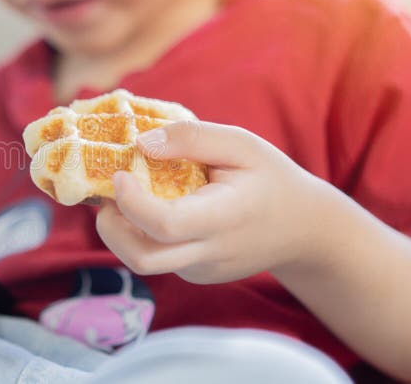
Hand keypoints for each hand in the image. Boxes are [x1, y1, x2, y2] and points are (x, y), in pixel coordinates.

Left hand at [96, 120, 338, 283]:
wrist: (304, 230)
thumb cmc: (270, 178)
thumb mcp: (241, 144)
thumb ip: (192, 138)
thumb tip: (141, 143)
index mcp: (224, 218)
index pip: (166, 225)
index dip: (132, 202)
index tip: (121, 174)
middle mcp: (209, 253)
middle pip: (142, 259)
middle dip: (109, 228)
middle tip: (106, 193)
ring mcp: (200, 270)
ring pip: (143, 261)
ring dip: (120, 230)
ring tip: (126, 195)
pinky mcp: (194, 274)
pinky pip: (157, 257)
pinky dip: (140, 234)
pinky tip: (151, 206)